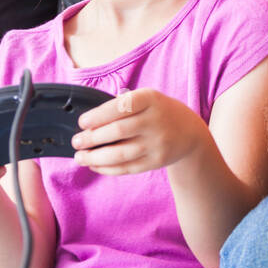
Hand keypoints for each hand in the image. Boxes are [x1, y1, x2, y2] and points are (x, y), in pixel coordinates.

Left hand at [71, 88, 209, 174]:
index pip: (121, 106)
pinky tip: (95, 165)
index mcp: (151, 99)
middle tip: (77, 142)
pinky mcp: (156, 161)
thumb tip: (88, 124)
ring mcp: (157, 143)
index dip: (98, 116)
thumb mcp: (148, 99)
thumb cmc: (159, 112)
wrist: (190, 133)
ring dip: (95, 157)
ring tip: (80, 157)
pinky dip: (107, 168)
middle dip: (92, 138)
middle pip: (118, 132)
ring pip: (120, 154)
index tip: (82, 122)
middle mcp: (156, 121)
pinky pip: (127, 168)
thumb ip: (123, 106)